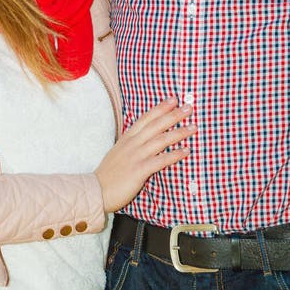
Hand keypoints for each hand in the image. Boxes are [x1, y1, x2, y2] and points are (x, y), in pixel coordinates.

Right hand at [95, 98, 194, 212]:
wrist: (96, 190)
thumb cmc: (109, 174)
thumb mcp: (118, 152)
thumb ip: (131, 144)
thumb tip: (145, 138)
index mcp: (127, 138)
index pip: (146, 118)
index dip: (160, 108)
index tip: (173, 99)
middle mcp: (132, 144)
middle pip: (156, 125)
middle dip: (173, 115)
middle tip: (188, 107)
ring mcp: (135, 156)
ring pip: (160, 140)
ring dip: (178, 133)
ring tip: (193, 127)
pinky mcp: (139, 170)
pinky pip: (160, 160)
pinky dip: (174, 154)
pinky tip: (186, 151)